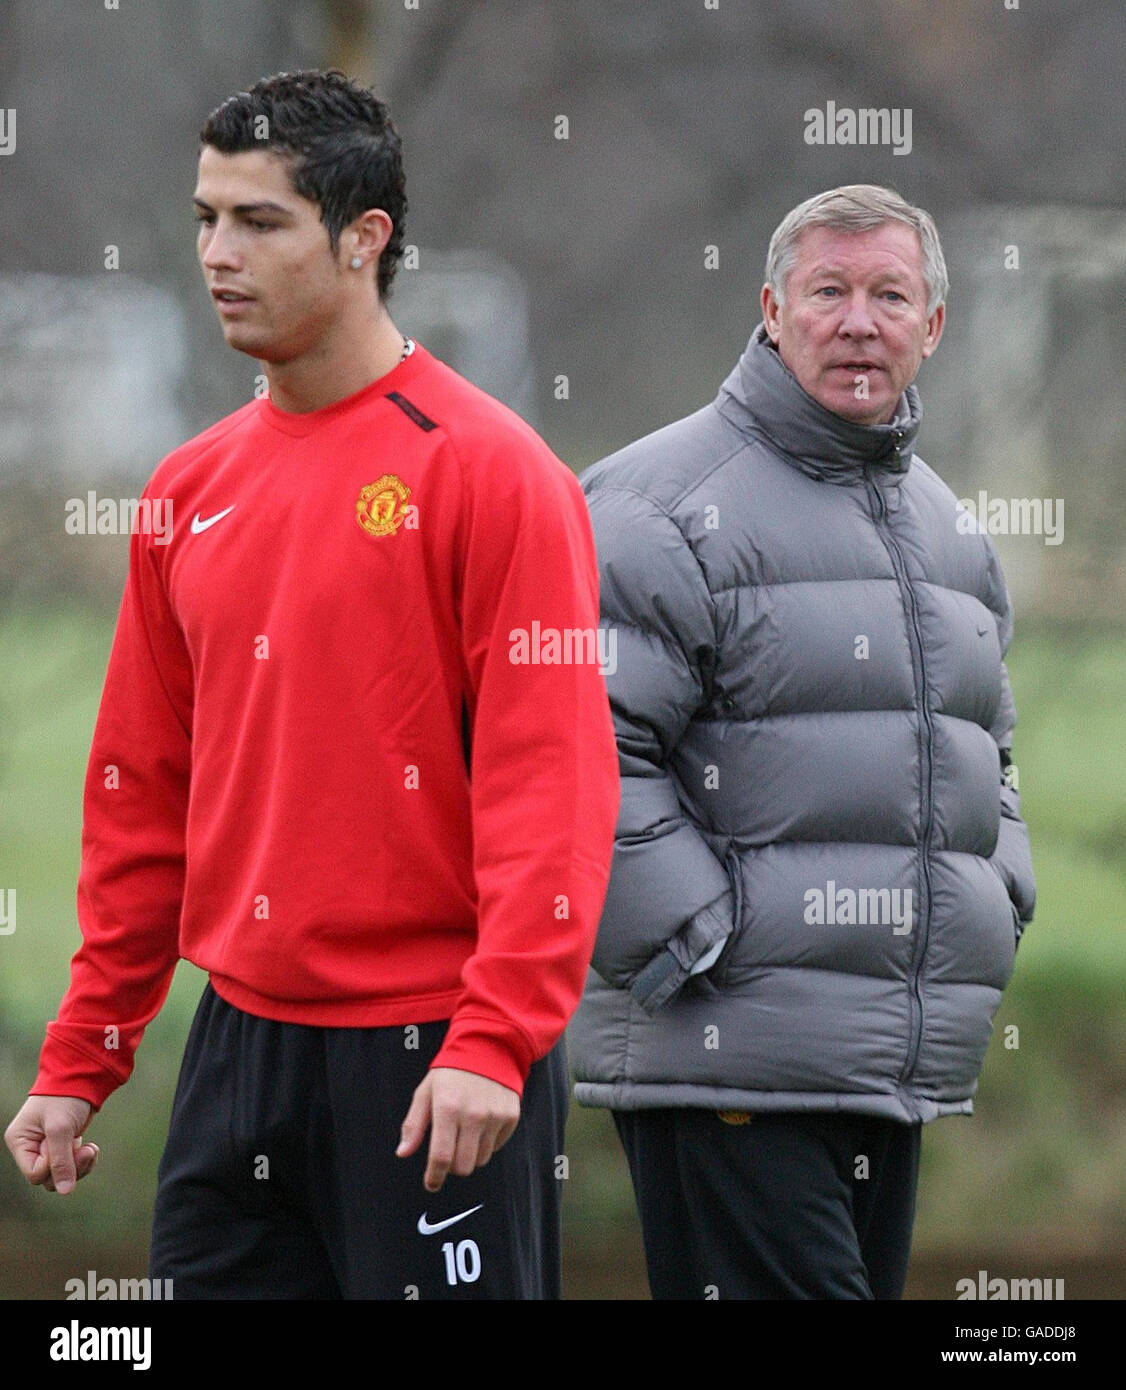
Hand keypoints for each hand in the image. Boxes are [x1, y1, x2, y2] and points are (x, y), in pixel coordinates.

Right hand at [5, 1095, 96, 1194]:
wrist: (83, 1077)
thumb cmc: (66, 1098)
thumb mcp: (60, 1129)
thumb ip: (61, 1161)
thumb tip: (65, 1191)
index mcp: (20, 1141)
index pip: (34, 1174)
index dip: (54, 1165)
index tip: (64, 1143)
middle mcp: (30, 1147)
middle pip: (48, 1178)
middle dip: (70, 1168)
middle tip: (85, 1150)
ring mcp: (47, 1147)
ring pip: (61, 1175)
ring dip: (79, 1165)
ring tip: (91, 1149)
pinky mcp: (63, 1145)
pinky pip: (72, 1167)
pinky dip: (84, 1160)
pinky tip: (92, 1147)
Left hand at [396, 1067, 519, 1192]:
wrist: (489, 1047)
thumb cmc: (452, 1072)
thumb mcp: (426, 1092)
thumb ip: (414, 1124)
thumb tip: (403, 1152)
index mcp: (447, 1108)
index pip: (441, 1157)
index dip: (434, 1176)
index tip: (431, 1183)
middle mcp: (473, 1114)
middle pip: (463, 1166)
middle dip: (453, 1166)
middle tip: (448, 1152)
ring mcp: (495, 1116)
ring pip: (481, 1159)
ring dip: (471, 1154)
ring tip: (466, 1132)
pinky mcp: (511, 1116)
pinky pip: (497, 1146)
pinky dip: (487, 1143)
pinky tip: (482, 1124)